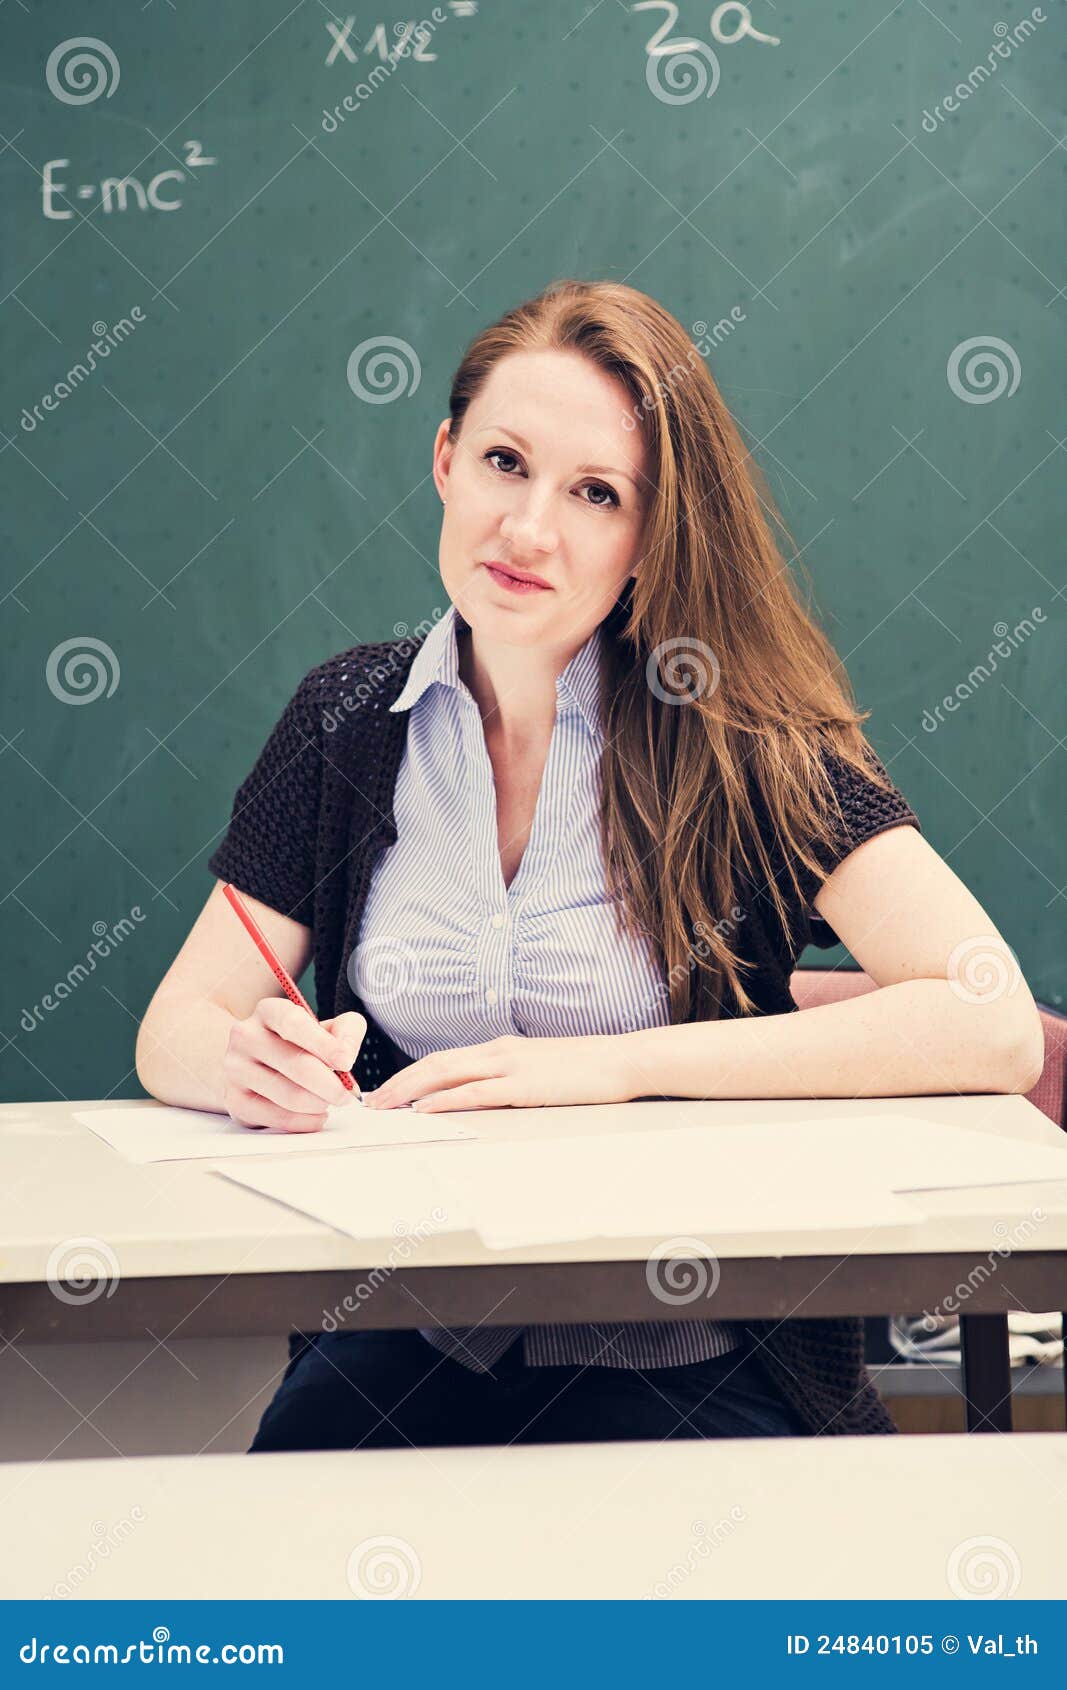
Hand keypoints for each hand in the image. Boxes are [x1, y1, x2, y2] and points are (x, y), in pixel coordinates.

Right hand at [222, 1000, 365, 1131]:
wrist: (256, 1062)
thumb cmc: (297, 1043)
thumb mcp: (324, 1027)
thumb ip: (346, 1031)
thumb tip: (346, 1056)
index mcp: (268, 1011)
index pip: (294, 1024)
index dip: (324, 1044)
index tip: (346, 1062)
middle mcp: (246, 1036)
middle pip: (295, 1065)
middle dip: (330, 1084)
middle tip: (347, 1094)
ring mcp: (236, 1069)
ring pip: (288, 1095)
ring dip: (319, 1104)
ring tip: (329, 1101)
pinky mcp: (235, 1100)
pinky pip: (278, 1118)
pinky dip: (305, 1122)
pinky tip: (316, 1115)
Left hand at [361, 1032, 642, 1113]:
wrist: (622, 1060)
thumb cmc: (588, 1069)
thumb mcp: (543, 1068)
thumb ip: (514, 1077)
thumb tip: (491, 1094)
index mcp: (502, 1049)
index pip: (445, 1059)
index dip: (412, 1074)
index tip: (388, 1091)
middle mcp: (499, 1052)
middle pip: (435, 1063)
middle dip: (399, 1083)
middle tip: (371, 1102)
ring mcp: (510, 1066)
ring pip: (446, 1073)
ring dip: (410, 1090)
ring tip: (384, 1106)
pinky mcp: (523, 1085)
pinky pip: (474, 1092)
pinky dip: (445, 1099)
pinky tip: (424, 1108)